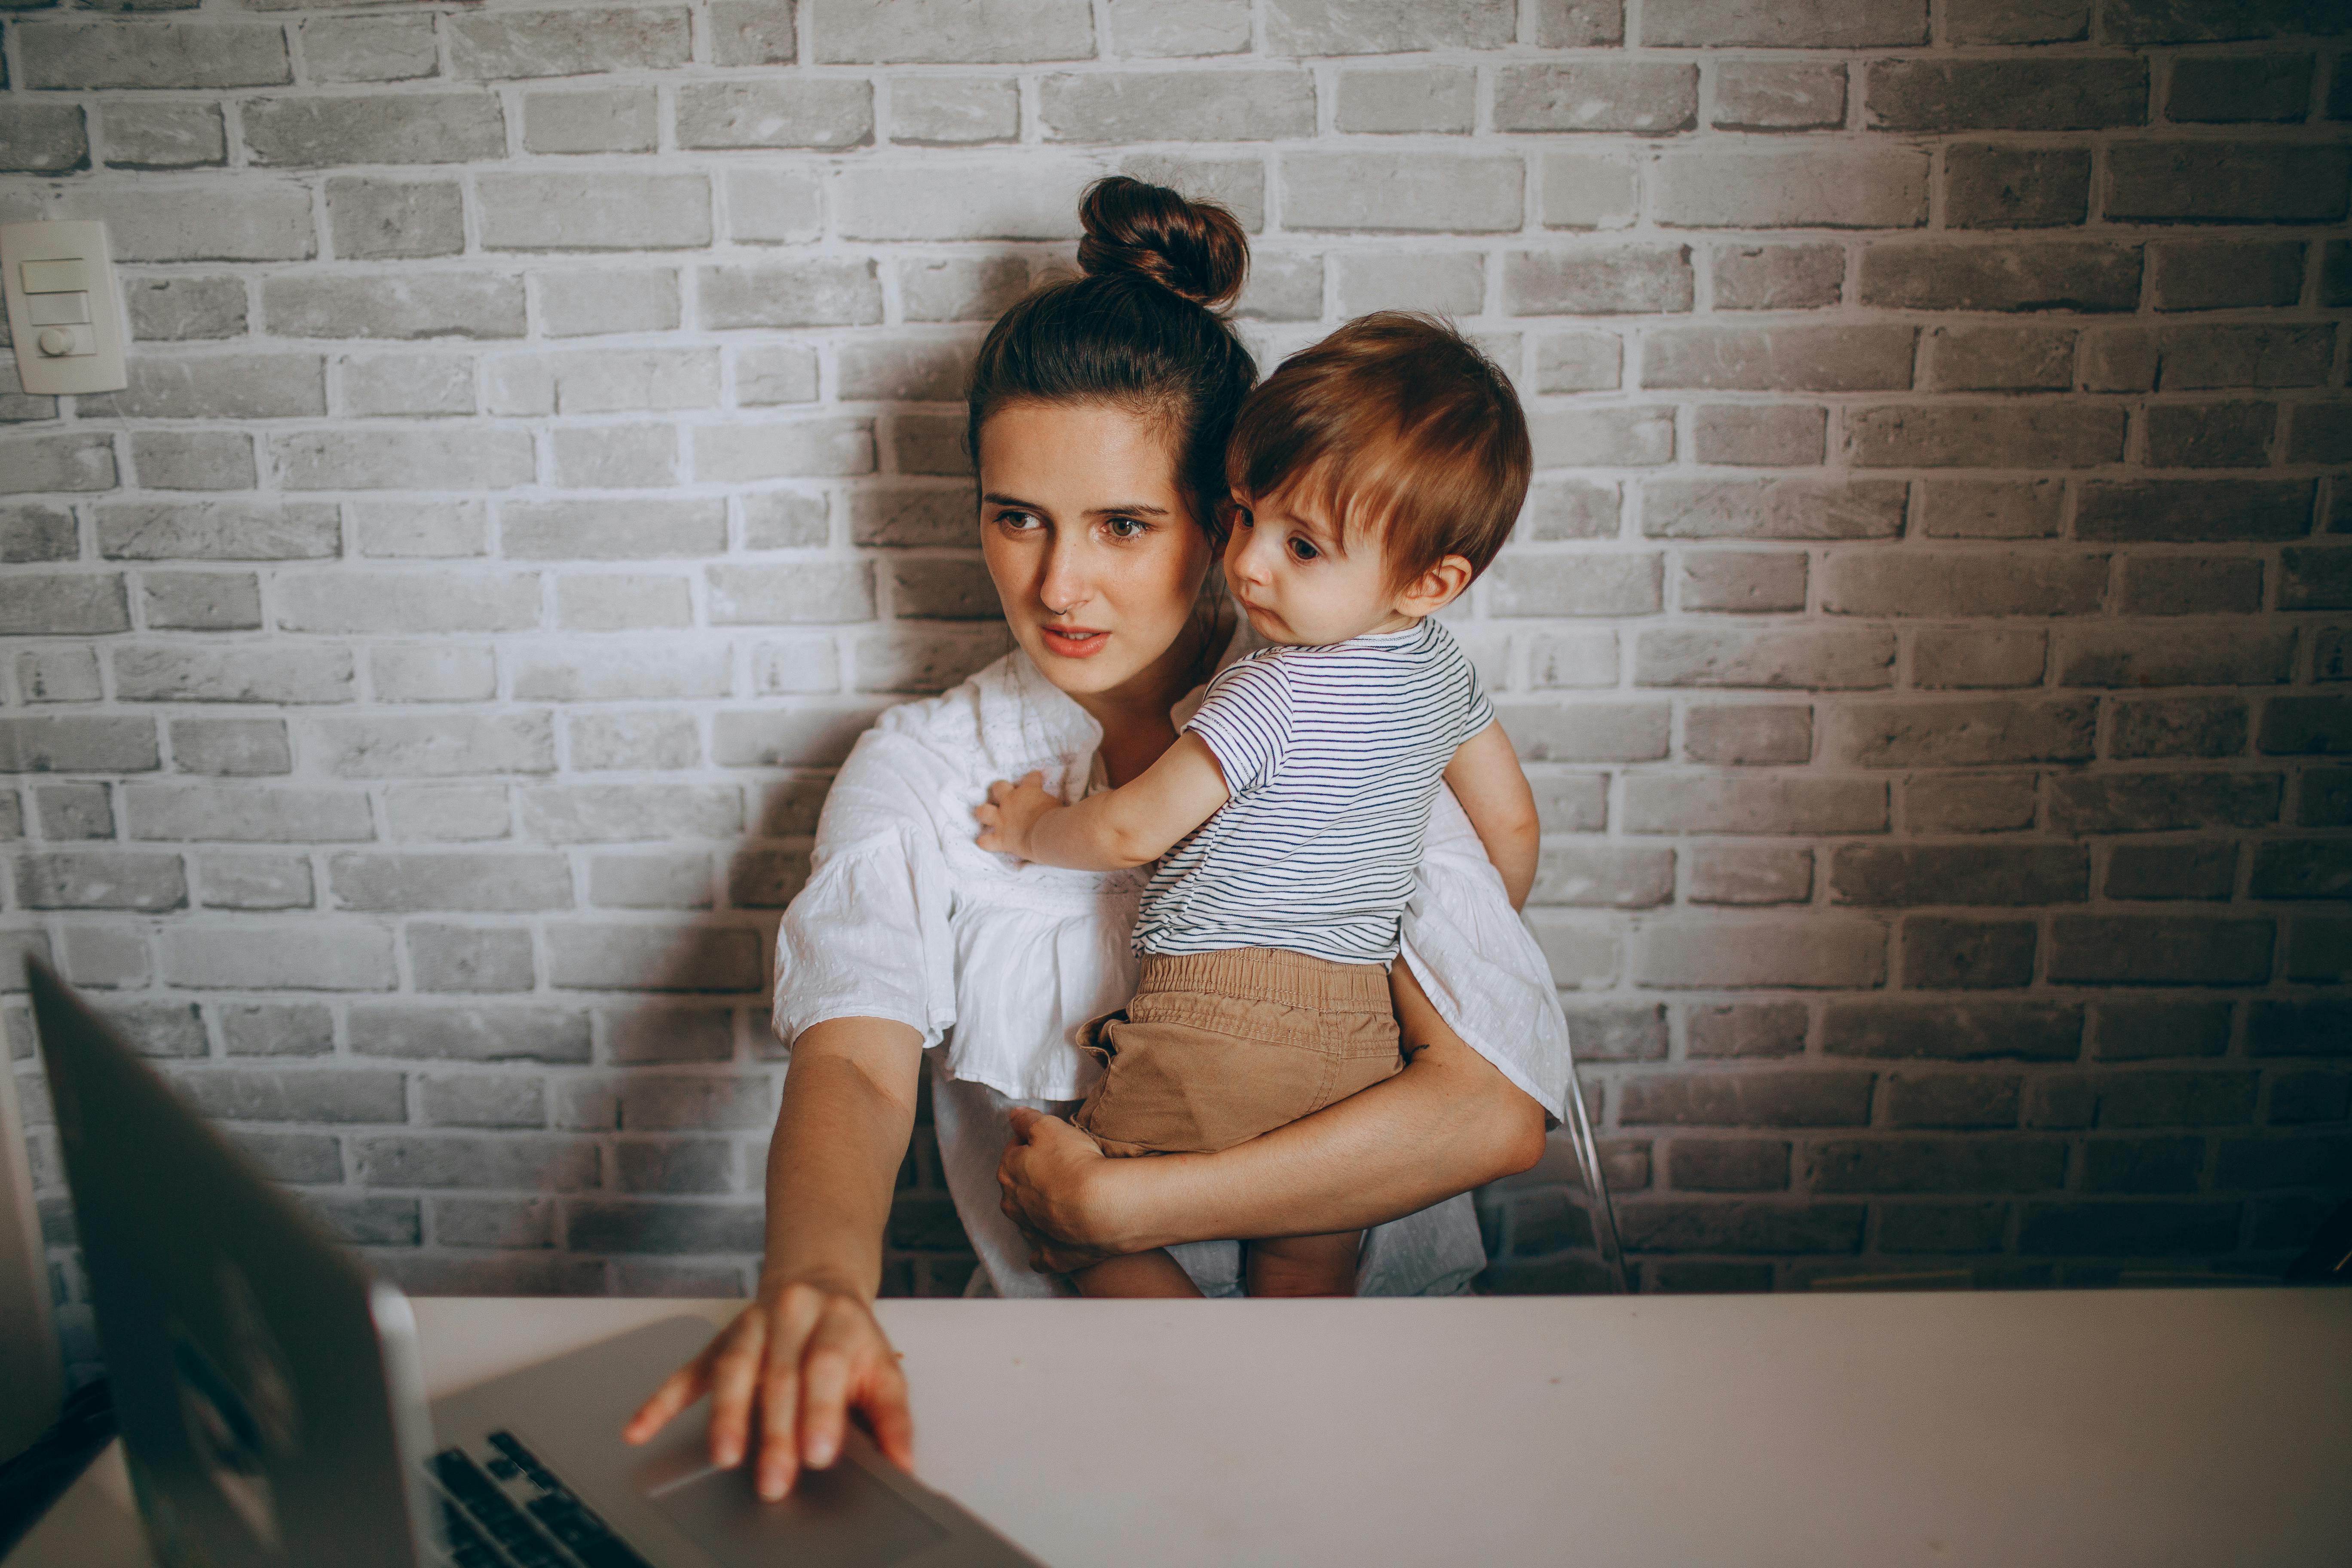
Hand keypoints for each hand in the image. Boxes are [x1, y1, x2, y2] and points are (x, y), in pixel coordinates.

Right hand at [622, 1276, 912, 1500]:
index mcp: (840, 1320)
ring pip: (734, 1368)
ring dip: (727, 1415)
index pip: (828, 1366)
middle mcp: (793, 1315)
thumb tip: (904, 1463)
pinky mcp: (718, 1340)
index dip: (822, 1410)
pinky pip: (688, 1370)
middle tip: (775, 1481)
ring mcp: (751, 1325)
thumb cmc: (850, 1336)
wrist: (819, 1278)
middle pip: (781, 1375)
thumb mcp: (882, 1365)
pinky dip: (661, 1400)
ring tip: (724, 1457)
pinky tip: (640, 1428)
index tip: (819, 1454)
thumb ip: (891, 1415)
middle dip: (777, 1432)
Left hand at [972, 771, 1059, 860]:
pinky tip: (985, 842)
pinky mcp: (1001, 838)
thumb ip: (1053, 802)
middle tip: (1007, 797)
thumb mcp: (1059, 803)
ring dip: (985, 812)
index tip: (1037, 778)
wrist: (1049, 834)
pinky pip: (985, 841)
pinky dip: (985, 842)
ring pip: (983, 811)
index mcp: (1029, 790)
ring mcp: (1003, 819)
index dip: (1035, 778)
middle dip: (1000, 790)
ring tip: (988, 815)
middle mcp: (1011, 801)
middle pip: (999, 787)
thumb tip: (1060, 805)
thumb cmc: (1059, 818)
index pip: (1032, 777)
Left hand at [997, 1106, 1136, 1273]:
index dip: (1031, 1144)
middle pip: (1019, 1187)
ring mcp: (1031, 1233)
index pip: (1014, 1152)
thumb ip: (1027, 1120)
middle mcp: (1012, 1205)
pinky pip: (1043, 1255)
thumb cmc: (1074, 1163)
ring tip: (1068, 1201)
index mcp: (1008, 1172)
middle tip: (1062, 1170)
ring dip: (1042, 1212)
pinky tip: (1062, 1240)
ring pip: (1028, 1220)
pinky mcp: (1051, 1256)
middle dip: (1034, 1179)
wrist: (1100, 1208)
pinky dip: (1050, 1247)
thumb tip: (1014, 1116)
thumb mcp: (1050, 1127)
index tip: (1051, 1142)